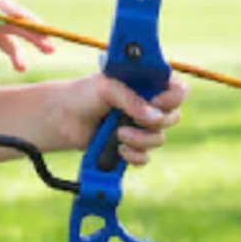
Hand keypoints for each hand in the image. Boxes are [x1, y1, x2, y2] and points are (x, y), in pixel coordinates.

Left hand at [0, 0, 54, 70]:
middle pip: (12, 19)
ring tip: (27, 66)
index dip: (21, 19)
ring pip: (9, 32)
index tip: (39, 29)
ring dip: (24, 46)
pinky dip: (12, 50)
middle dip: (33, 32)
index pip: (1, 10)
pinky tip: (20, 65)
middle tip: (51, 47)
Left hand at [51, 73, 188, 164]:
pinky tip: (120, 149)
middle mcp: (148, 105)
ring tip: (118, 134)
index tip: (157, 102)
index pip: (178, 89)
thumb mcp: (106, 87)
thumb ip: (130, 98)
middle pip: (173, 117)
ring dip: (140, 139)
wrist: (63, 118)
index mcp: (146, 84)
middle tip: (136, 119)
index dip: (174, 97)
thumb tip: (152, 116)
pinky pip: (145, 157)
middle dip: (156, 121)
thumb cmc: (83, 95)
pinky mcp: (131, 146)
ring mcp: (140, 127)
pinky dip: (135, 155)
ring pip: (159, 139)